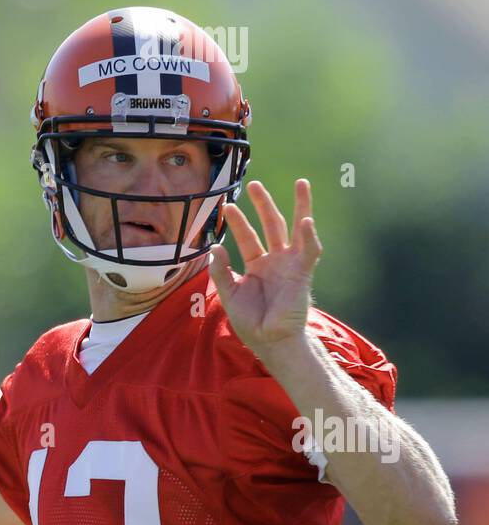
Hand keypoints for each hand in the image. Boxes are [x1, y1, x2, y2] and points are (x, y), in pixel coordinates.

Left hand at [208, 179, 322, 361]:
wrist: (270, 341)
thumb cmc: (251, 322)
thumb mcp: (230, 294)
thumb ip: (221, 271)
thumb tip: (215, 247)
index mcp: (257, 265)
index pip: (247, 237)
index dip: (239, 222)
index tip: (229, 206)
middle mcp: (276, 260)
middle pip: (271, 225)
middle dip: (264, 204)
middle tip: (255, 184)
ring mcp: (291, 264)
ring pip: (297, 229)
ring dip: (300, 206)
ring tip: (302, 183)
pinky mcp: (304, 273)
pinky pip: (309, 250)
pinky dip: (310, 236)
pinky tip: (306, 220)